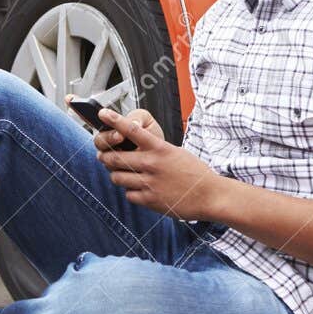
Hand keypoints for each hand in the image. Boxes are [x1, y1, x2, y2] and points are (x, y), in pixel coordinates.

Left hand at [95, 107, 224, 219]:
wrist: (209, 195)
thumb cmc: (194, 172)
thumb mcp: (176, 153)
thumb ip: (155, 150)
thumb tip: (135, 149)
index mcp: (159, 148)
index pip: (132, 130)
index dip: (114, 121)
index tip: (103, 113)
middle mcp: (152, 164)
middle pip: (115, 158)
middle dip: (105, 157)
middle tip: (103, 156)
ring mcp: (150, 183)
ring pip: (117, 178)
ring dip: (116, 175)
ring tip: (121, 174)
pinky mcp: (150, 200)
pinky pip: (128, 195)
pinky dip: (130, 192)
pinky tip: (138, 190)